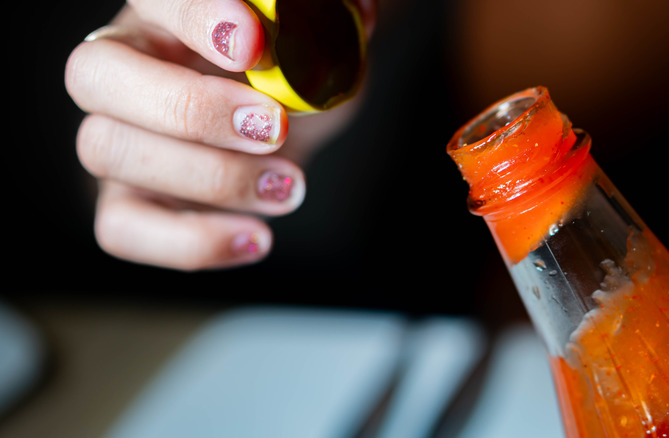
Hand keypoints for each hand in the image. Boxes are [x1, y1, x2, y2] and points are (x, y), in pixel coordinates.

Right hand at [65, 0, 373, 270]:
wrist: (284, 129)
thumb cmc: (294, 75)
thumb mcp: (321, 42)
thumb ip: (327, 23)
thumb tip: (357, 14)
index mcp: (166, 15)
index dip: (196, 17)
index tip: (255, 45)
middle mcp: (126, 71)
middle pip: (96, 74)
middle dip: (192, 108)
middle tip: (276, 128)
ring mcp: (118, 140)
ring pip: (105, 151)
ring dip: (210, 178)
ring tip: (289, 187)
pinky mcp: (129, 203)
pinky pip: (121, 230)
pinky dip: (192, 244)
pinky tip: (257, 238)